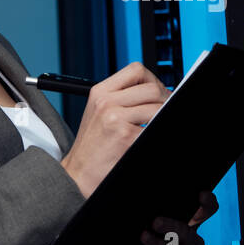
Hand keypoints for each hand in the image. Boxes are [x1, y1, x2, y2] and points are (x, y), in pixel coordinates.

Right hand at [60, 62, 170, 198]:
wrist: (79, 174)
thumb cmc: (92, 146)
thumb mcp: (100, 112)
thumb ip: (122, 98)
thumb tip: (156, 91)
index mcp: (100, 92)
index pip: (136, 70)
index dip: (153, 79)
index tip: (157, 92)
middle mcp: (106, 102)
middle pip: (151, 88)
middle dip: (164, 99)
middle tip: (163, 110)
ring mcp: (115, 118)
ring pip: (157, 107)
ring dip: (162, 116)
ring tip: (155, 125)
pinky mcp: (126, 136)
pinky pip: (155, 128)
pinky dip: (157, 131)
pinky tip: (146, 138)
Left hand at [129, 190, 219, 244]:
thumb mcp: (153, 229)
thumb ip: (155, 216)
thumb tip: (142, 202)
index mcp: (191, 224)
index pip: (207, 211)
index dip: (208, 203)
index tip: (201, 195)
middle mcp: (194, 240)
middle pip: (187, 231)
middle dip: (171, 225)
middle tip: (155, 222)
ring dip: (157, 244)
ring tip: (143, 237)